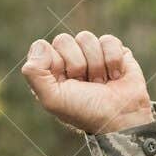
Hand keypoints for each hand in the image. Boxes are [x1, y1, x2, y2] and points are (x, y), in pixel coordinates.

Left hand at [21, 31, 154, 134]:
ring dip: (96, 65)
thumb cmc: (86, 111)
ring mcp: (92, 54)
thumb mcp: (52, 99)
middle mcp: (69, 61)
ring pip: (86, 38)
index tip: (67, 83)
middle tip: (85, 84)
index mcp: (51, 71)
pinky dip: (113, 61)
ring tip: (101, 82)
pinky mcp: (114, 51)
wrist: (121, 117)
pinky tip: (115, 76)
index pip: (43, 47)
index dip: (56, 63)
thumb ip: (34, 73)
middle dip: (77, 65)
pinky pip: (108, 40)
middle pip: (64, 40)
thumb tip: (41, 46)